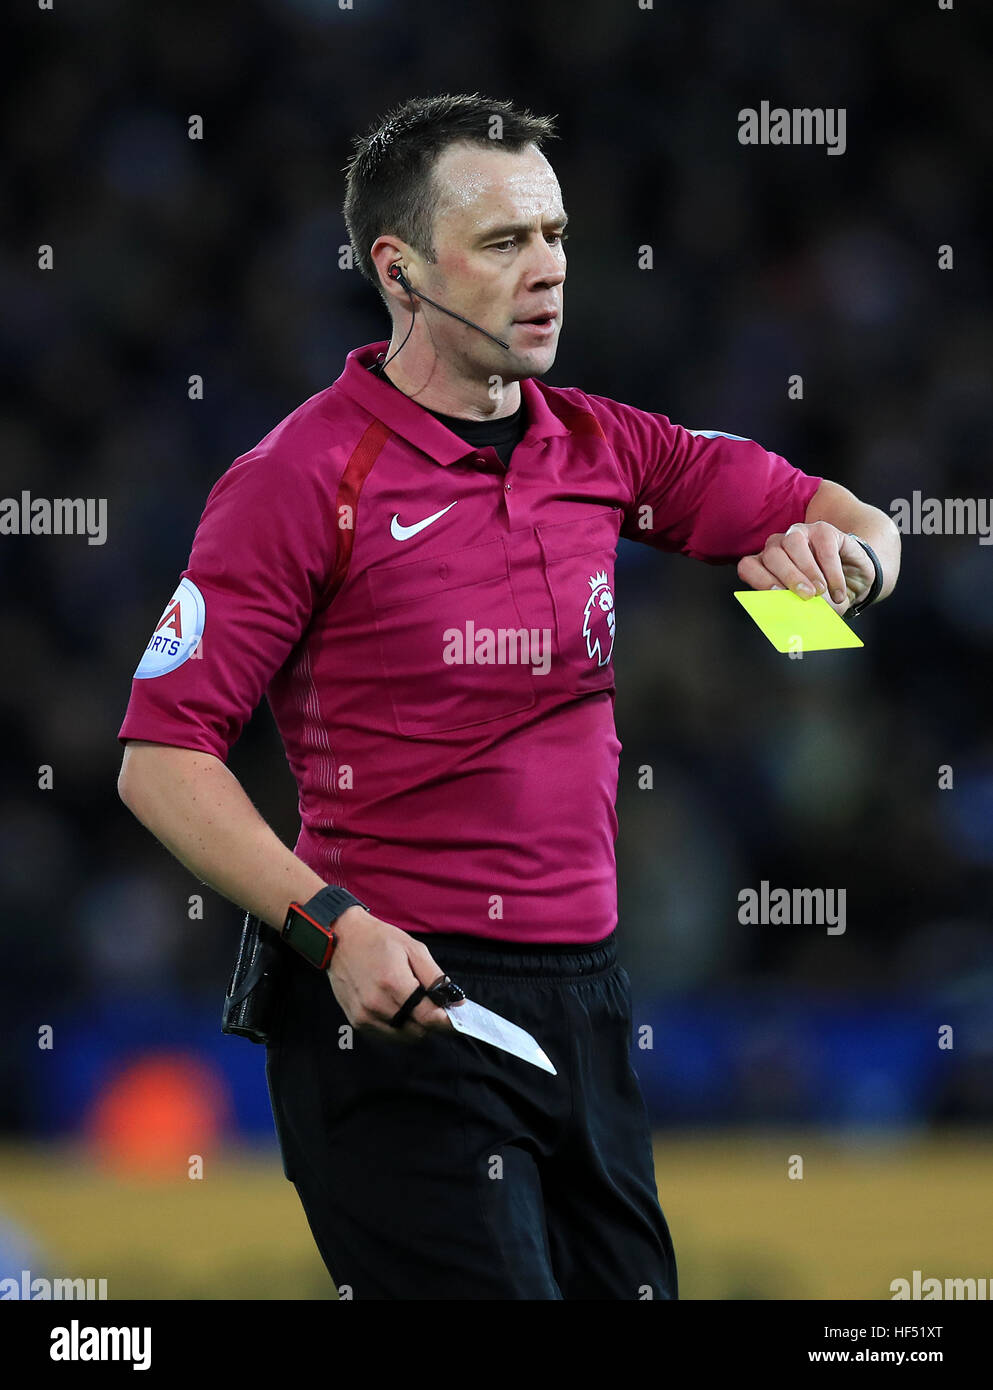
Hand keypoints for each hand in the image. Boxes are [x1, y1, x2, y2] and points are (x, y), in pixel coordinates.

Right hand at [326, 906, 452, 1040]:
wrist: (341, 938)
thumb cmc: (379, 939)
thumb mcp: (414, 949)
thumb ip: (436, 978)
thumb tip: (457, 1001)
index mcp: (394, 984)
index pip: (429, 1018)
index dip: (447, 1022)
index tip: (457, 1020)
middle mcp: (377, 1005)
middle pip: (418, 1032)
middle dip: (432, 1024)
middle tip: (436, 1009)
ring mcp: (365, 1016)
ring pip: (403, 1037)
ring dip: (416, 1027)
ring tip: (416, 1006)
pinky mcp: (357, 1022)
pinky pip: (387, 1035)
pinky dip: (399, 1028)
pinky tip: (399, 1009)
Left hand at [736, 521, 874, 613]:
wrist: (855, 580)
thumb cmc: (825, 595)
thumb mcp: (809, 607)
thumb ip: (796, 608)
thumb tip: (792, 614)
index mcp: (766, 566)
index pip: (748, 567)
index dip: (759, 580)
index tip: (776, 595)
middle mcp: (778, 546)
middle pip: (772, 555)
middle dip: (789, 577)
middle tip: (806, 596)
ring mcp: (799, 534)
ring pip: (794, 543)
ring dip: (808, 570)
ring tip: (821, 591)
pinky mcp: (823, 530)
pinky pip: (824, 546)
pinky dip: (832, 571)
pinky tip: (837, 590)